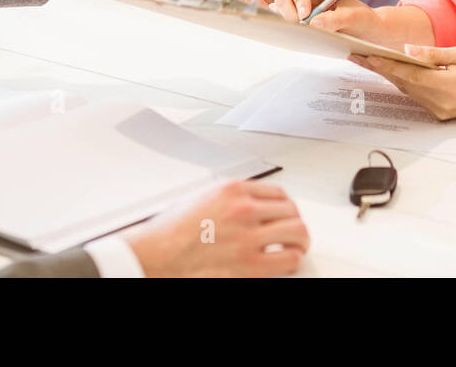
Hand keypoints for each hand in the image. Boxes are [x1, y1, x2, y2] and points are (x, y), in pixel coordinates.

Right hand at [121, 180, 308, 276]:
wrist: (156, 257)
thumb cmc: (170, 233)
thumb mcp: (200, 198)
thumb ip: (229, 198)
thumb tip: (249, 204)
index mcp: (232, 190)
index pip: (278, 192)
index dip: (285, 205)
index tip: (285, 213)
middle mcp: (244, 210)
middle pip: (292, 210)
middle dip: (295, 222)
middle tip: (294, 231)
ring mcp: (249, 238)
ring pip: (297, 232)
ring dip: (299, 240)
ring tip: (296, 246)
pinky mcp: (251, 265)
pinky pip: (288, 259)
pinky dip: (291, 260)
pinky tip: (285, 262)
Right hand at [273, 0, 393, 45]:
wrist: (367, 33)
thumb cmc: (362, 19)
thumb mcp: (353, 17)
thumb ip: (335, 19)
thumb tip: (313, 24)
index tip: (306, 14)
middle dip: (288, 12)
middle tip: (301, 27)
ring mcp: (299, 10)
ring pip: (280, 12)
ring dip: (287, 22)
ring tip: (303, 33)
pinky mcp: (298, 24)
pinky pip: (284, 25)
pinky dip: (287, 30)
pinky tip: (297, 36)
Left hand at [350, 44, 455, 119]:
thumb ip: (435, 54)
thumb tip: (407, 50)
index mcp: (445, 87)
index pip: (405, 74)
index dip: (381, 64)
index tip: (363, 55)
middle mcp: (440, 104)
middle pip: (402, 84)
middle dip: (380, 69)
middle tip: (357, 55)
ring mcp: (441, 112)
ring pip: (409, 90)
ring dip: (391, 76)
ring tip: (370, 61)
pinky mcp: (444, 114)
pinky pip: (419, 96)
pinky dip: (407, 83)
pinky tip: (396, 72)